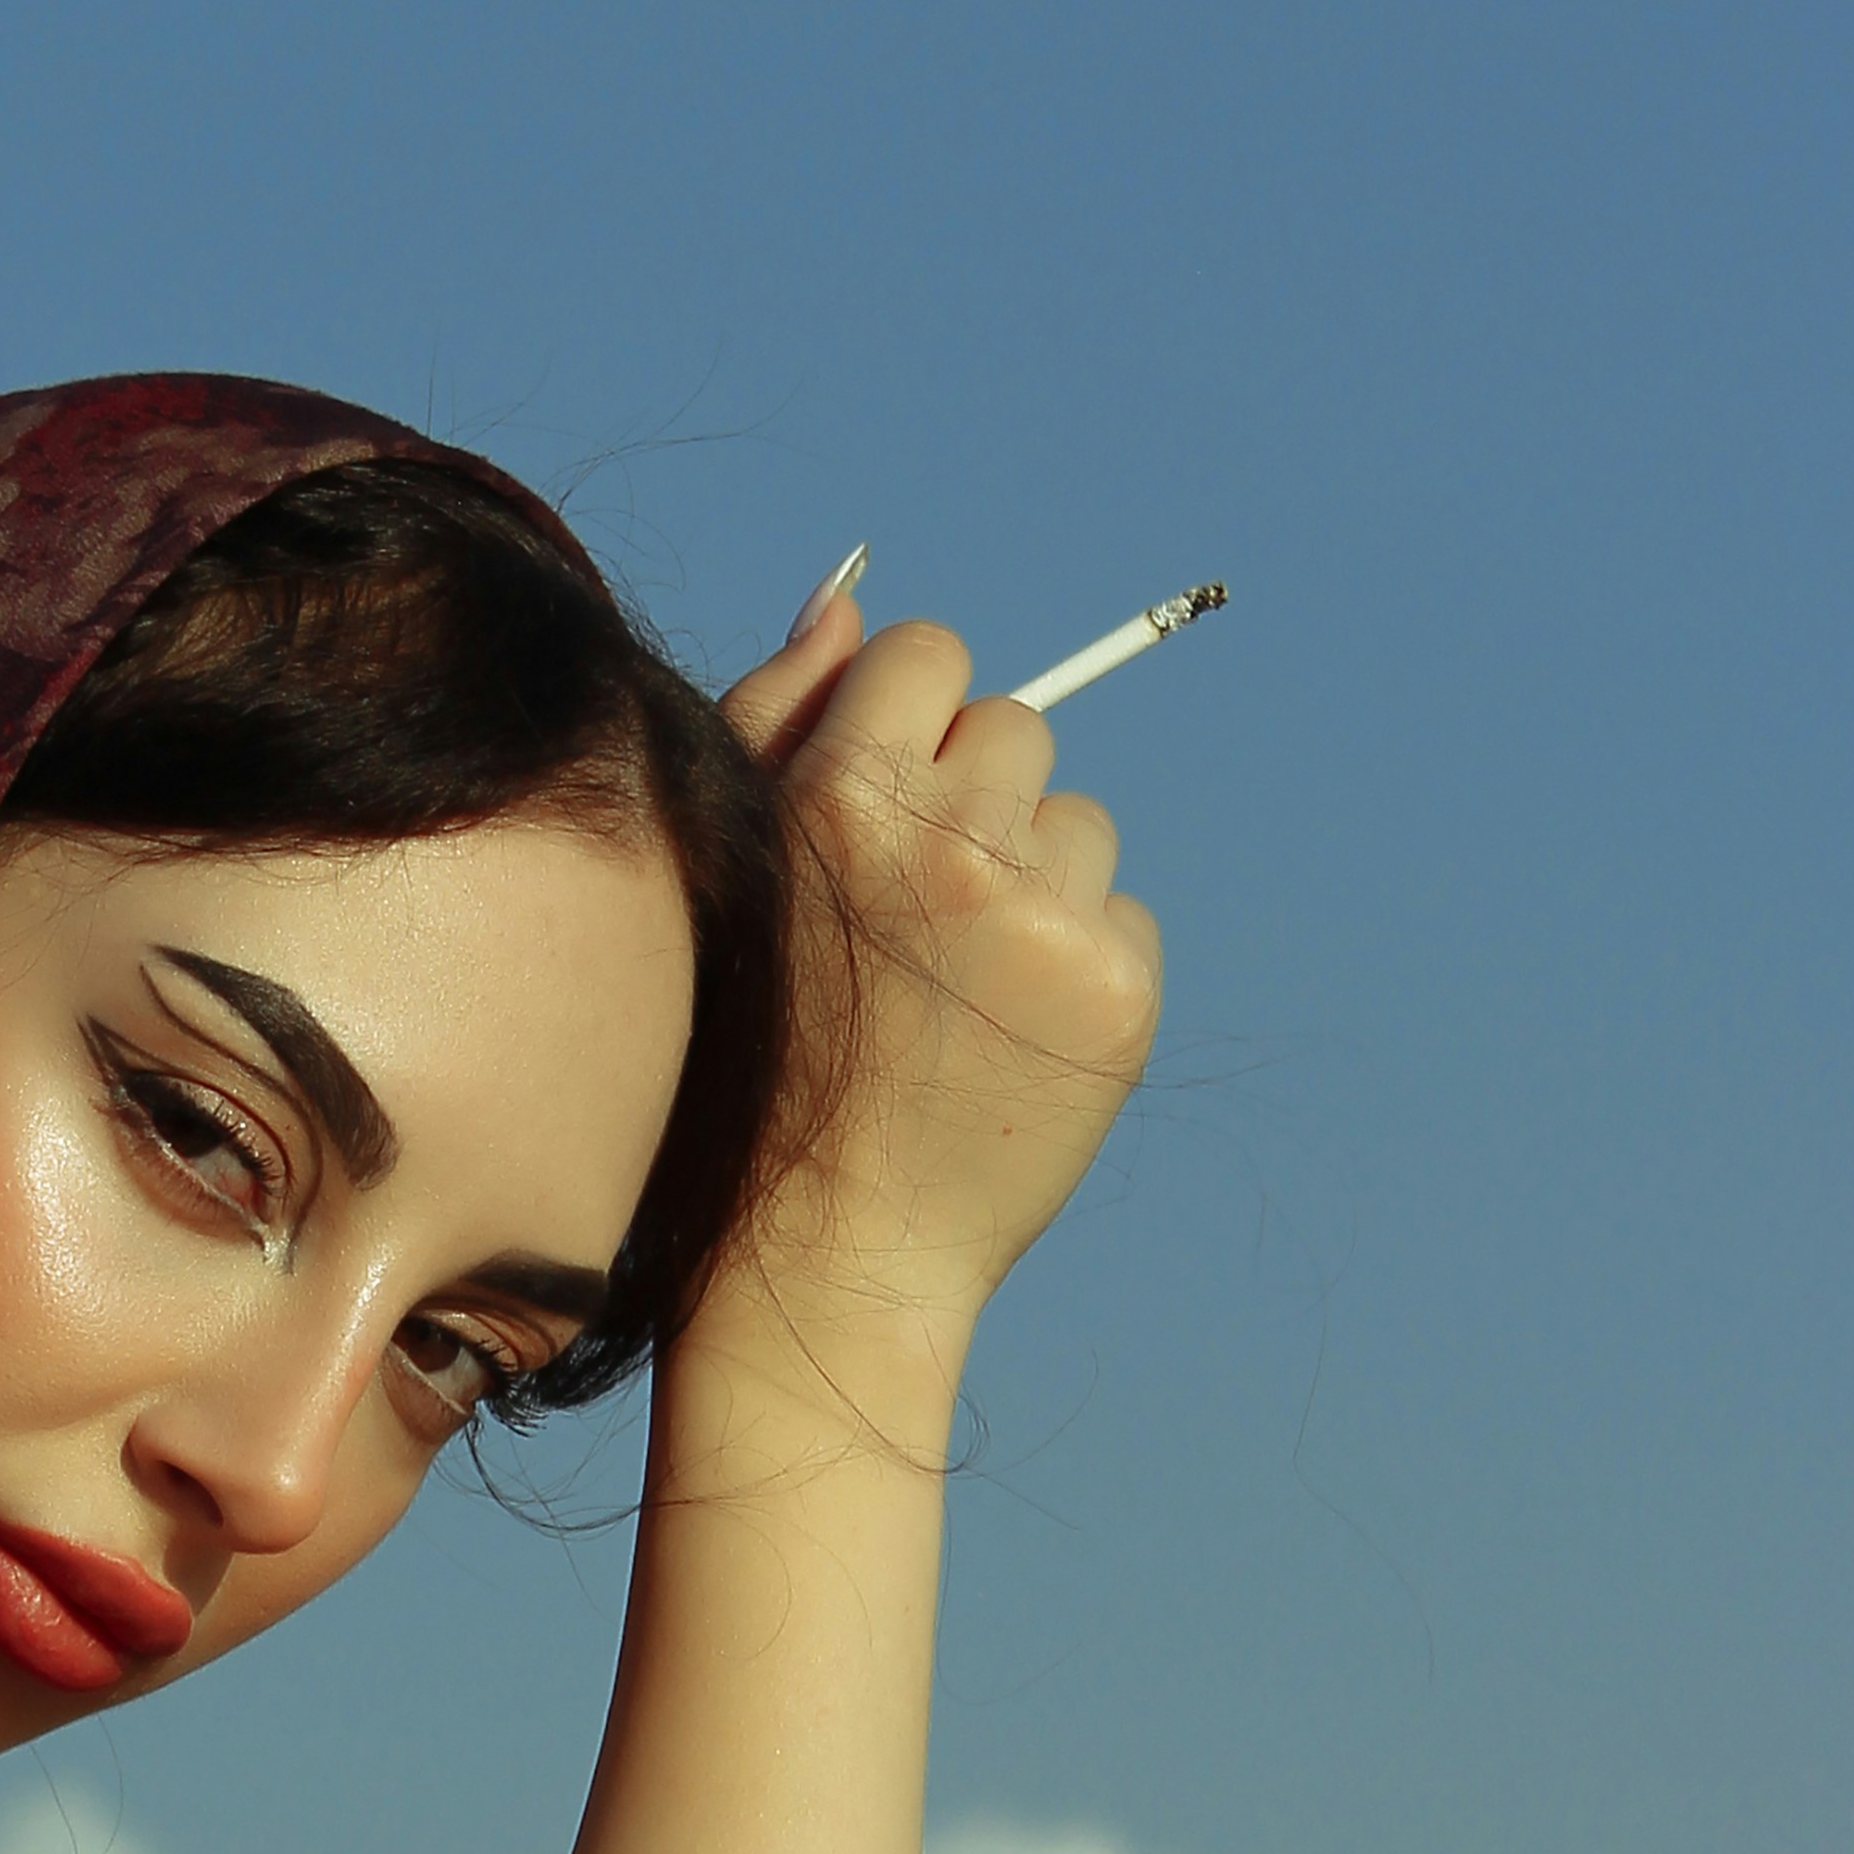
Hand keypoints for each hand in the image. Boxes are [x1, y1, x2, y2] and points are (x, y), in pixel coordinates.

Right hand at [711, 562, 1161, 1373]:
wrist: (826, 1253)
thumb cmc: (753, 1050)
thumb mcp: (729, 869)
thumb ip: (776, 715)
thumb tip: (853, 600)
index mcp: (839, 796)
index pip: (930, 654)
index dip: (906, 724)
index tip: (881, 806)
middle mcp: (951, 842)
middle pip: (1016, 727)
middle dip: (973, 799)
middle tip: (913, 919)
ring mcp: (1046, 916)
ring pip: (1078, 820)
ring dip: (1032, 879)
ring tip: (956, 986)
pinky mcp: (1119, 989)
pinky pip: (1123, 911)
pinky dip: (1076, 962)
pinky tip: (1006, 1034)